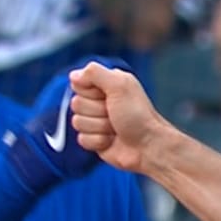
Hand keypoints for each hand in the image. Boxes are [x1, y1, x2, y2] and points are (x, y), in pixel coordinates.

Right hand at [4, 57, 130, 193]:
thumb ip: (94, 73)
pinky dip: (98, 140)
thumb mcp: (120, 85)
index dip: (90, 92)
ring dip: (99, 127)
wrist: (147, 146)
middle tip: (115, 114)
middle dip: (96, 111)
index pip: (78, 83)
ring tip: (116, 128)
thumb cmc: (138, 115)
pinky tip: (112, 140)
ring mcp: (95, 121)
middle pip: (76, 103)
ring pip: (77, 122)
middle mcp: (99, 101)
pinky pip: (81, 139)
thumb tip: (73, 75)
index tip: (108, 96)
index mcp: (106, 84)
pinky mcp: (93, 139)